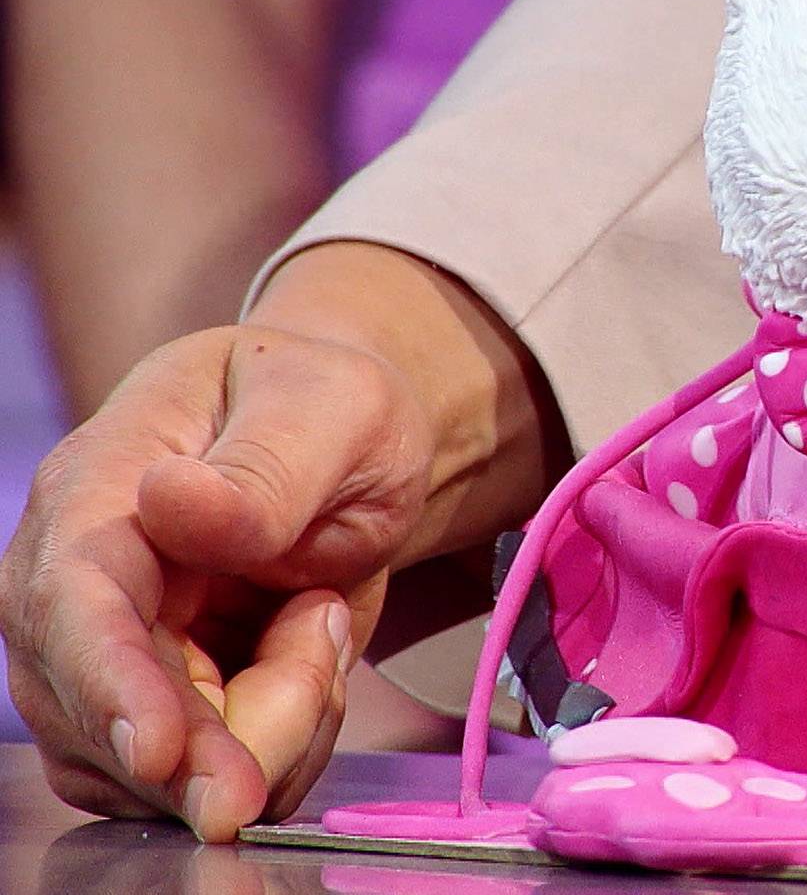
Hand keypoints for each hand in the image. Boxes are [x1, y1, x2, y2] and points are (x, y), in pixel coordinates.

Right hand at [0, 325, 430, 840]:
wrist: (351, 445)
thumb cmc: (332, 410)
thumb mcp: (332, 412)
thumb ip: (264, 470)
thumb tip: (171, 500)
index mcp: (100, 486)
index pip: (72, 602)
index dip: (110, 686)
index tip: (163, 754)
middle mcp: (78, 581)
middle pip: (103, 712)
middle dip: (207, 749)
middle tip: (320, 699)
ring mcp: (109, 652)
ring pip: (152, 767)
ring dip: (268, 734)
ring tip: (323, 622)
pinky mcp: (155, 705)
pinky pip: (199, 779)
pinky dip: (278, 752)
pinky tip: (315, 668)